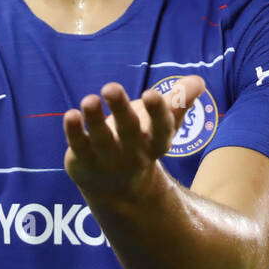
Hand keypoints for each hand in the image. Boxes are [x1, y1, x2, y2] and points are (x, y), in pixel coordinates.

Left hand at [63, 75, 205, 199]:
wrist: (115, 187)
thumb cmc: (141, 142)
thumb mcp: (160, 124)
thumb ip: (178, 102)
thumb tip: (198, 81)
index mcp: (155, 143)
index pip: (161, 129)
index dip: (157, 113)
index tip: (152, 93)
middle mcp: (133, 154)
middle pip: (129, 132)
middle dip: (122, 110)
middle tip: (111, 87)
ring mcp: (107, 160)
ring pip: (102, 140)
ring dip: (95, 120)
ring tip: (89, 99)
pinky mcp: (83, 161)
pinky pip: (78, 146)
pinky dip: (73, 132)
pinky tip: (70, 114)